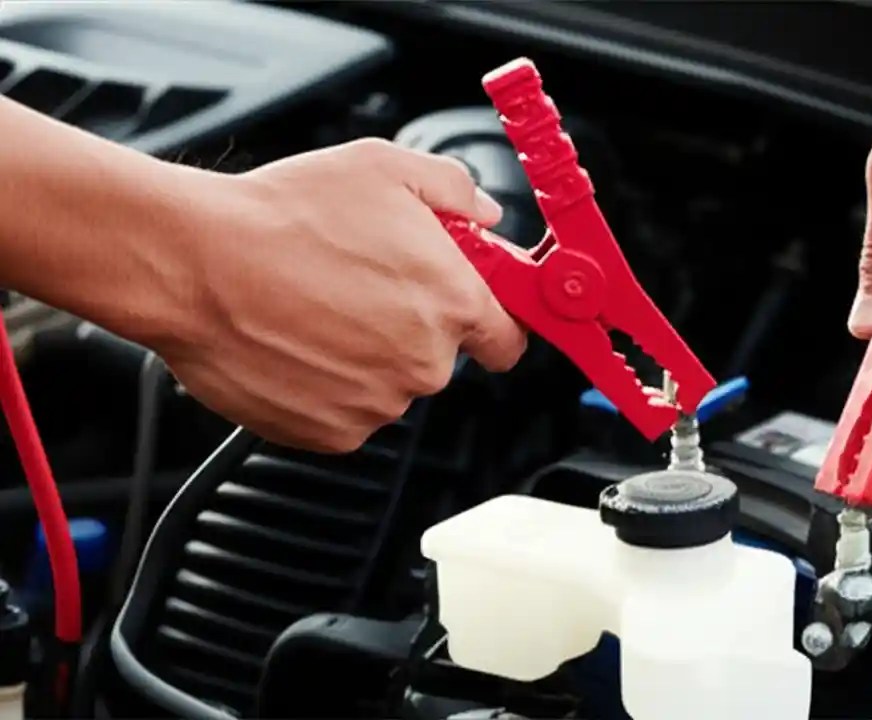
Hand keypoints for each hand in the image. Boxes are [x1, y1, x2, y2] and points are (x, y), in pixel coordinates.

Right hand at [156, 139, 525, 451]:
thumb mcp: (385, 167)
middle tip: (359, 286)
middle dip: (411, 326)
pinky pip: (345, 412)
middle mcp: (423, 364)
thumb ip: (455, 190)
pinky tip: (295, 340)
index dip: (492, 325)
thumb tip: (484, 212)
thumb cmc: (281, 216)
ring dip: (364, 356)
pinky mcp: (330, 433)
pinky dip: (325, 386)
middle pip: (439, 358)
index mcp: (452, 302)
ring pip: (388, 385)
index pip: (508, 341)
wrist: (194, 263)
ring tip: (315, 306)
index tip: (475, 316)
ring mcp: (377, 404)